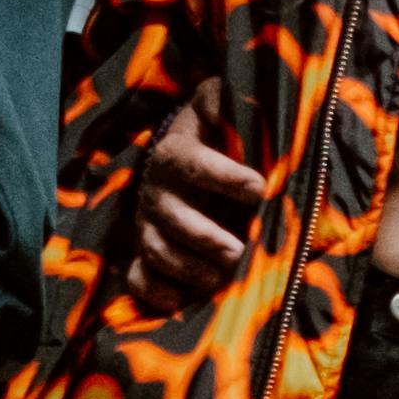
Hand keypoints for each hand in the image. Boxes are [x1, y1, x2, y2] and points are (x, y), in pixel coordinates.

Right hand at [124, 78, 262, 313]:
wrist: (183, 160)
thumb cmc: (216, 138)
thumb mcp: (219, 112)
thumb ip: (224, 102)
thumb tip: (230, 95)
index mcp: (177, 153)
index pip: (194, 164)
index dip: (225, 177)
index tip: (259, 189)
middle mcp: (157, 190)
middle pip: (172, 217)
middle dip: (205, 237)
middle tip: (238, 252)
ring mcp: (148, 224)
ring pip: (157, 251)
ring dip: (187, 269)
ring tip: (220, 281)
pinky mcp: (144, 253)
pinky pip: (139, 278)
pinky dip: (155, 293)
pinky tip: (179, 303)